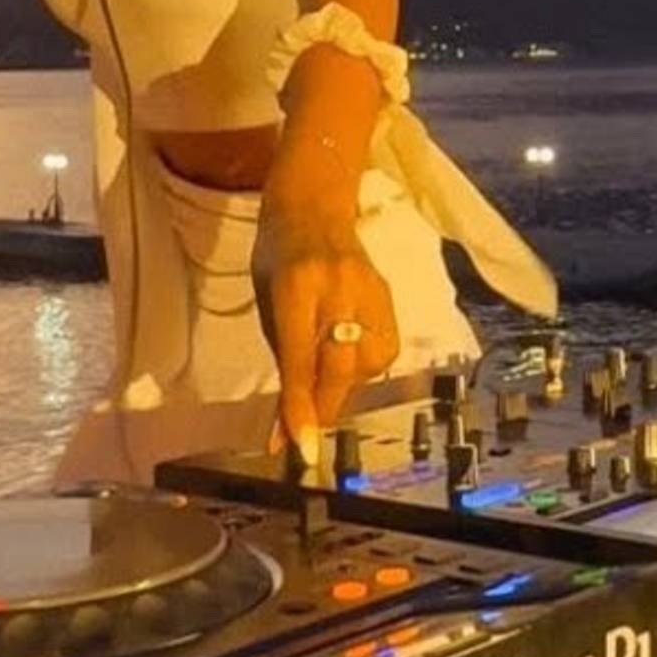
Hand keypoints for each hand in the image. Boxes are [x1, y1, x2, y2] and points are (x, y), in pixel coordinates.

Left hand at [254, 189, 399, 460]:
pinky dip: (364, 366)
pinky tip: (348, 355)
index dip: (301, 408)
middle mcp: (338, 288)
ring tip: (324, 374)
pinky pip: (384, 351)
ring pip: (366, 364)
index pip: (301, 359)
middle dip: (324, 407)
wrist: (315, 207)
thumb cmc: (278, 257)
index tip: (301, 448)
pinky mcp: (388, 297)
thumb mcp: (267, 304)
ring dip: (344, 384)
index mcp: (296, 286)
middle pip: (340, 366)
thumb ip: (284, 360)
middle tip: (307, 433)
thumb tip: (285, 425)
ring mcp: (370, 290)